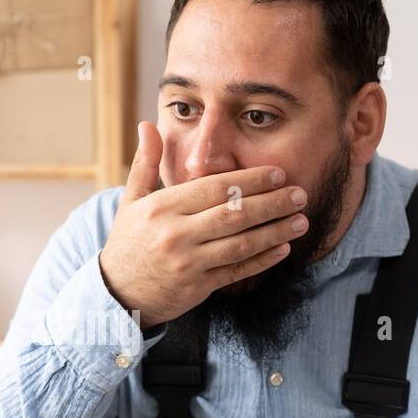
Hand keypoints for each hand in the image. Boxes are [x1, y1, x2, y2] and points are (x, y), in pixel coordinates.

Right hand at [98, 122, 310, 328]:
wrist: (116, 293)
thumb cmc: (128, 242)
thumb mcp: (130, 201)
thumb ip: (145, 163)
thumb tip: (148, 124)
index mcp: (162, 208)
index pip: (215, 188)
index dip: (250, 180)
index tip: (278, 174)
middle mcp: (175, 234)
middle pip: (234, 214)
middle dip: (272, 203)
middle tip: (300, 193)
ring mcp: (187, 263)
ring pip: (240, 244)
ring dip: (275, 231)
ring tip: (301, 220)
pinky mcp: (197, 288)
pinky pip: (236, 271)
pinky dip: (262, 260)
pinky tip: (283, 248)